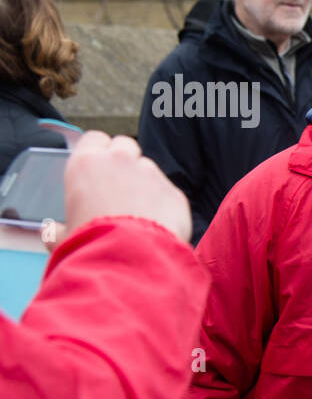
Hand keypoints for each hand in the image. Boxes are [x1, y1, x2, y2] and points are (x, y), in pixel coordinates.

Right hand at [57, 130, 191, 246]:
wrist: (130, 260)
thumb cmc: (89, 244)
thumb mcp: (61, 237)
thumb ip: (55, 229)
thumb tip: (50, 232)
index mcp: (86, 164)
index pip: (94, 139)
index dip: (97, 151)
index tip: (97, 167)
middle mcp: (120, 161)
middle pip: (125, 145)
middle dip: (123, 160)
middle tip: (118, 186)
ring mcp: (151, 174)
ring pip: (148, 169)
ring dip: (144, 183)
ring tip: (137, 213)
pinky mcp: (174, 192)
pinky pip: (168, 192)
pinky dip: (163, 204)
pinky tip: (156, 226)